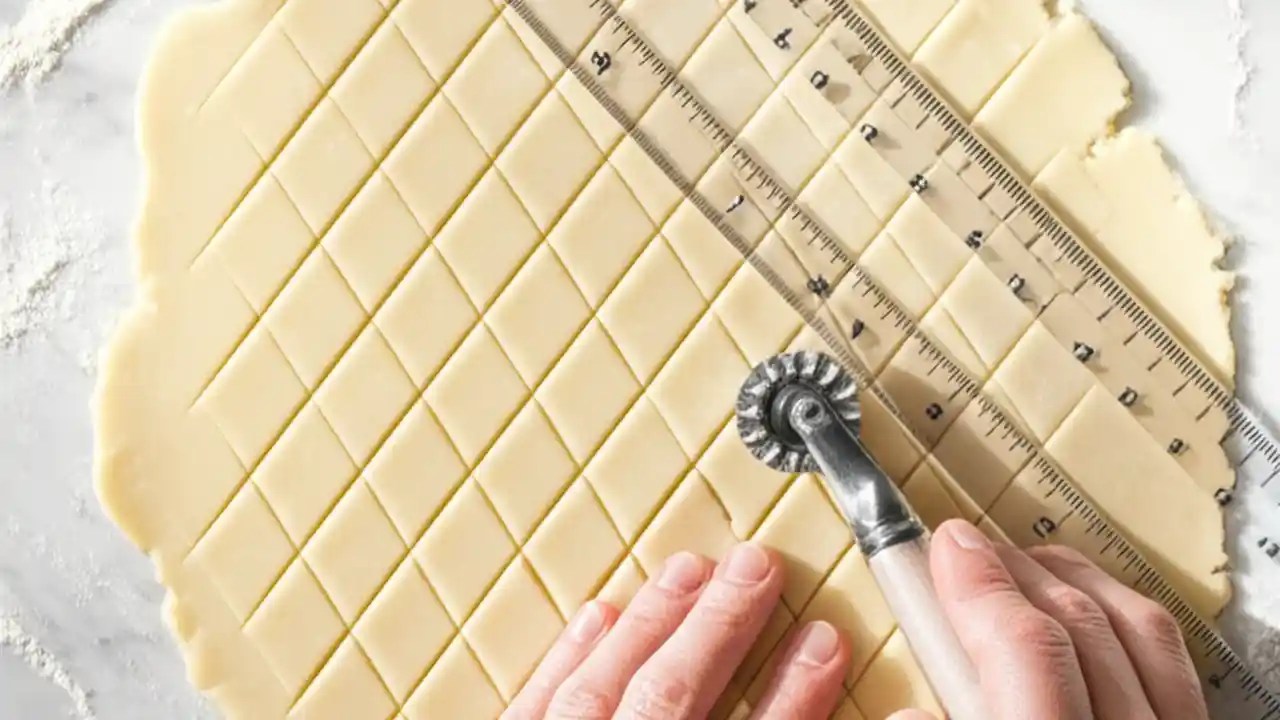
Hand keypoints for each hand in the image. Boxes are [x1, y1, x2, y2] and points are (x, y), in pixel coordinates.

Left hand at [503, 543, 851, 718]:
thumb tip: (855, 706)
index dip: (796, 696)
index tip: (827, 641)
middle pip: (670, 698)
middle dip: (719, 627)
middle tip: (758, 565)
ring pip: (601, 690)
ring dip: (650, 624)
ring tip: (689, 569)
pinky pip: (533, 707)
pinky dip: (567, 658)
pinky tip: (598, 614)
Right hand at [890, 520, 1208, 719]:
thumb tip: (910, 707)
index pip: (1028, 650)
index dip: (980, 586)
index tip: (945, 547)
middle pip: (1084, 627)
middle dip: (1015, 572)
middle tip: (965, 549)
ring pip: (1144, 633)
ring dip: (1075, 583)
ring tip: (1023, 565)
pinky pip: (1177, 668)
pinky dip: (1127, 622)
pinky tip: (1091, 618)